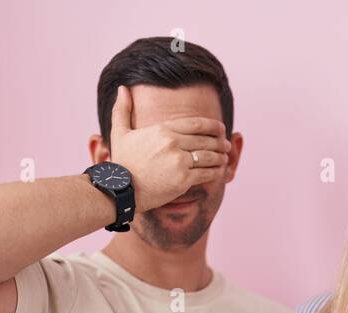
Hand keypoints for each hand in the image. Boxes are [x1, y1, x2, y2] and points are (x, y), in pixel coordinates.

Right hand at [107, 85, 230, 211]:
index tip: (221, 129)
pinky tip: (219, 171)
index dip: (213, 126)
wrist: (120, 190)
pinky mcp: (183, 180)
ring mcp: (179, 161)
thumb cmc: (122, 162)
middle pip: (206, 139)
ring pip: (210, 156)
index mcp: (163, 129)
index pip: (197, 124)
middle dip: (220, 141)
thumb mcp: (120, 132)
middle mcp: (173, 143)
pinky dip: (216, 172)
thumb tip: (122, 88)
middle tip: (227, 144)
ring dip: (221, 156)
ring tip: (225, 157)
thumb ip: (123, 110)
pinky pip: (207, 173)